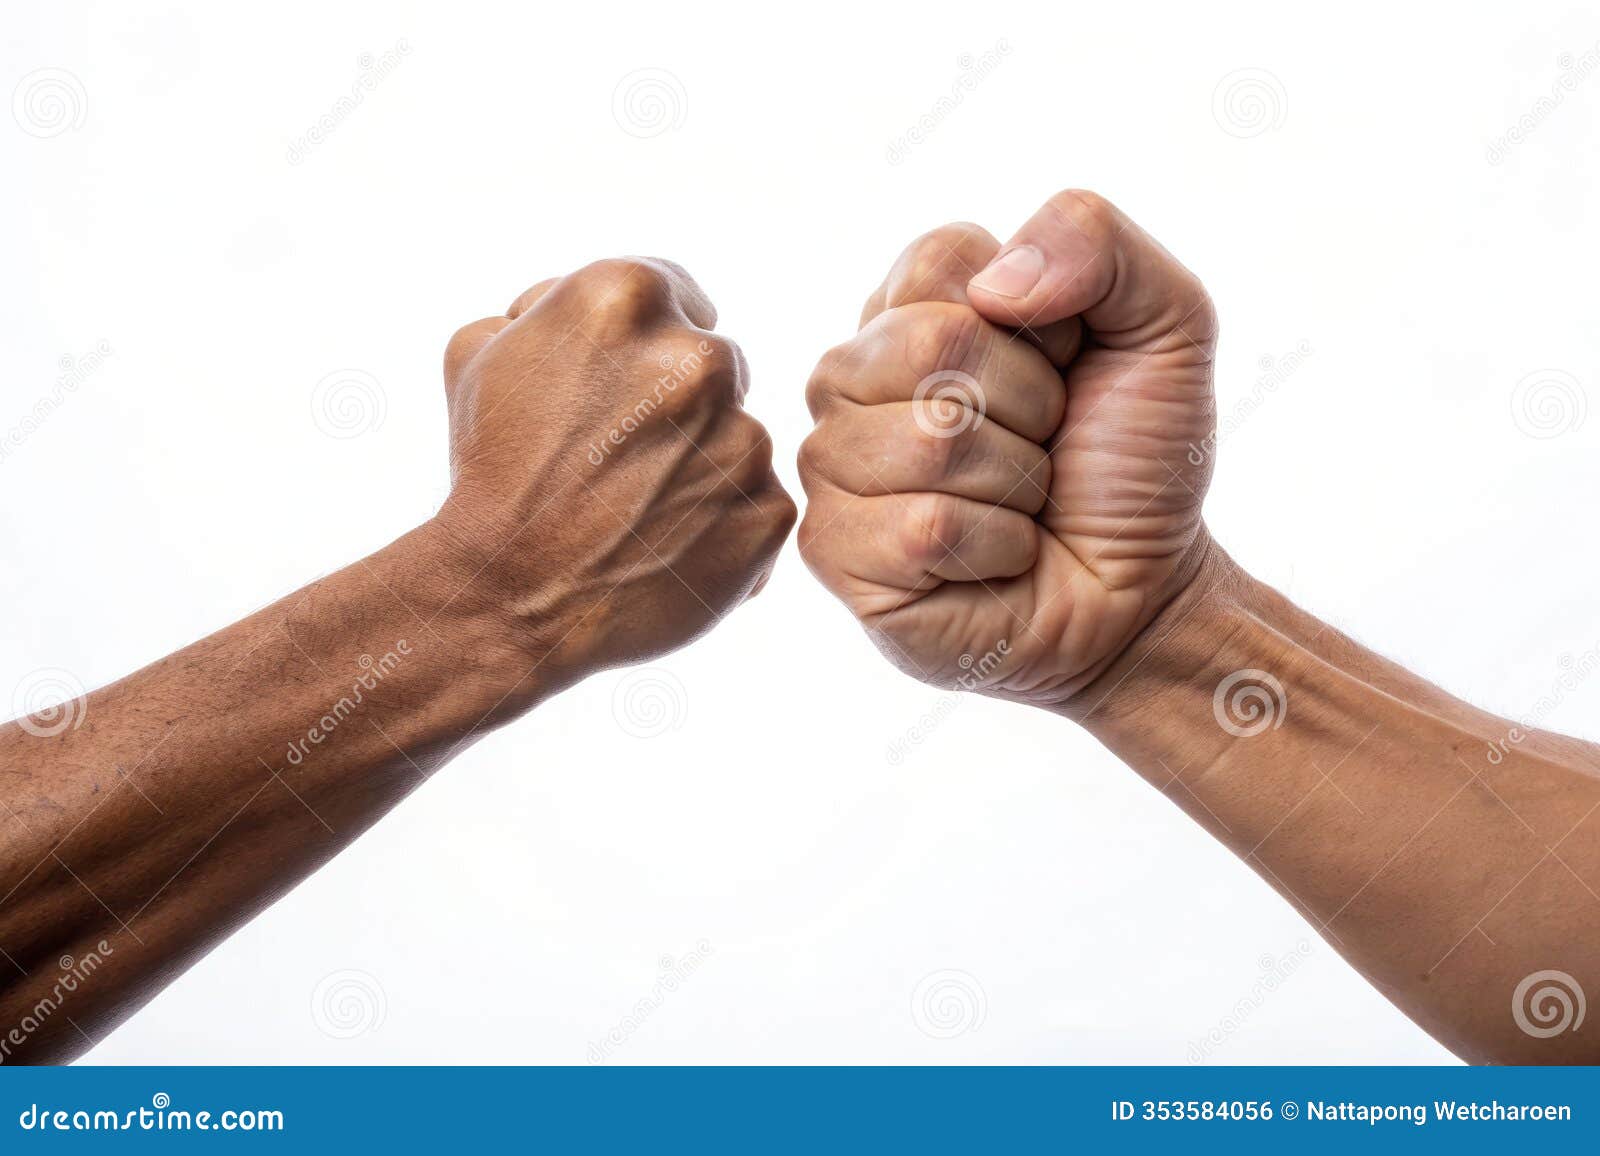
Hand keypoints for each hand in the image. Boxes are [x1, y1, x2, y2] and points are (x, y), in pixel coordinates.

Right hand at [435, 257, 794, 683]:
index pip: (676, 290)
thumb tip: (603, 304)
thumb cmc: (491, 474)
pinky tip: (667, 549)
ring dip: (699, 464)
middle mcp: (697, 357)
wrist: (511, 598)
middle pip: (711, 363)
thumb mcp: (479, 352)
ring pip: (737, 434)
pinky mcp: (769, 510)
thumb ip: (548, 302)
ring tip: (635, 512)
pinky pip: (756, 503)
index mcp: (624, 297)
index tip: (627, 379)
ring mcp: (743, 436)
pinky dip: (723, 524)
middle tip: (617, 459)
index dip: (648, 337)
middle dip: (674, 403)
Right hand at [797, 192, 1215, 705]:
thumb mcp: (1166, 324)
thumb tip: (995, 285)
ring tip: (1020, 503)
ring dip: (1018, 481)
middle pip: (934, 341)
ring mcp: (831, 462)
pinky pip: (926, 524)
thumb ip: (1097, 240)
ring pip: (931, 439)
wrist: (1140, 592)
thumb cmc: (1131, 460)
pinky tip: (995, 559)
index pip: (945, 258)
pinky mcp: (833, 551)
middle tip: (1044, 445)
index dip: (1040, 322)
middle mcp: (850, 377)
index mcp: (911, 307)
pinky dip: (998, 547)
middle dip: (1032, 404)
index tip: (1061, 371)